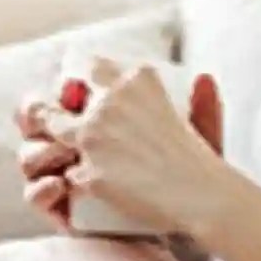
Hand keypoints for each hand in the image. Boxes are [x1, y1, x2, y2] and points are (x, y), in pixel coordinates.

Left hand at [35, 58, 231, 234]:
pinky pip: (69, 172)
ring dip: (61, 140)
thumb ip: (199, 95)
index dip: (88, 77)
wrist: (199, 196)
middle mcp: (109, 102)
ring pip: (57, 129)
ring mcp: (94, 136)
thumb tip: (203, 78)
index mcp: (136, 81)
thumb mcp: (201, 114)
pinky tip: (87, 186)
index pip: (95, 65)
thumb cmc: (203, 159)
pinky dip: (77, 178)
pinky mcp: (88, 171)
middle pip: (67, 96)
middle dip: (64, 108)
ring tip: (66, 152)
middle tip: (62, 119)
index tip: (85, 88)